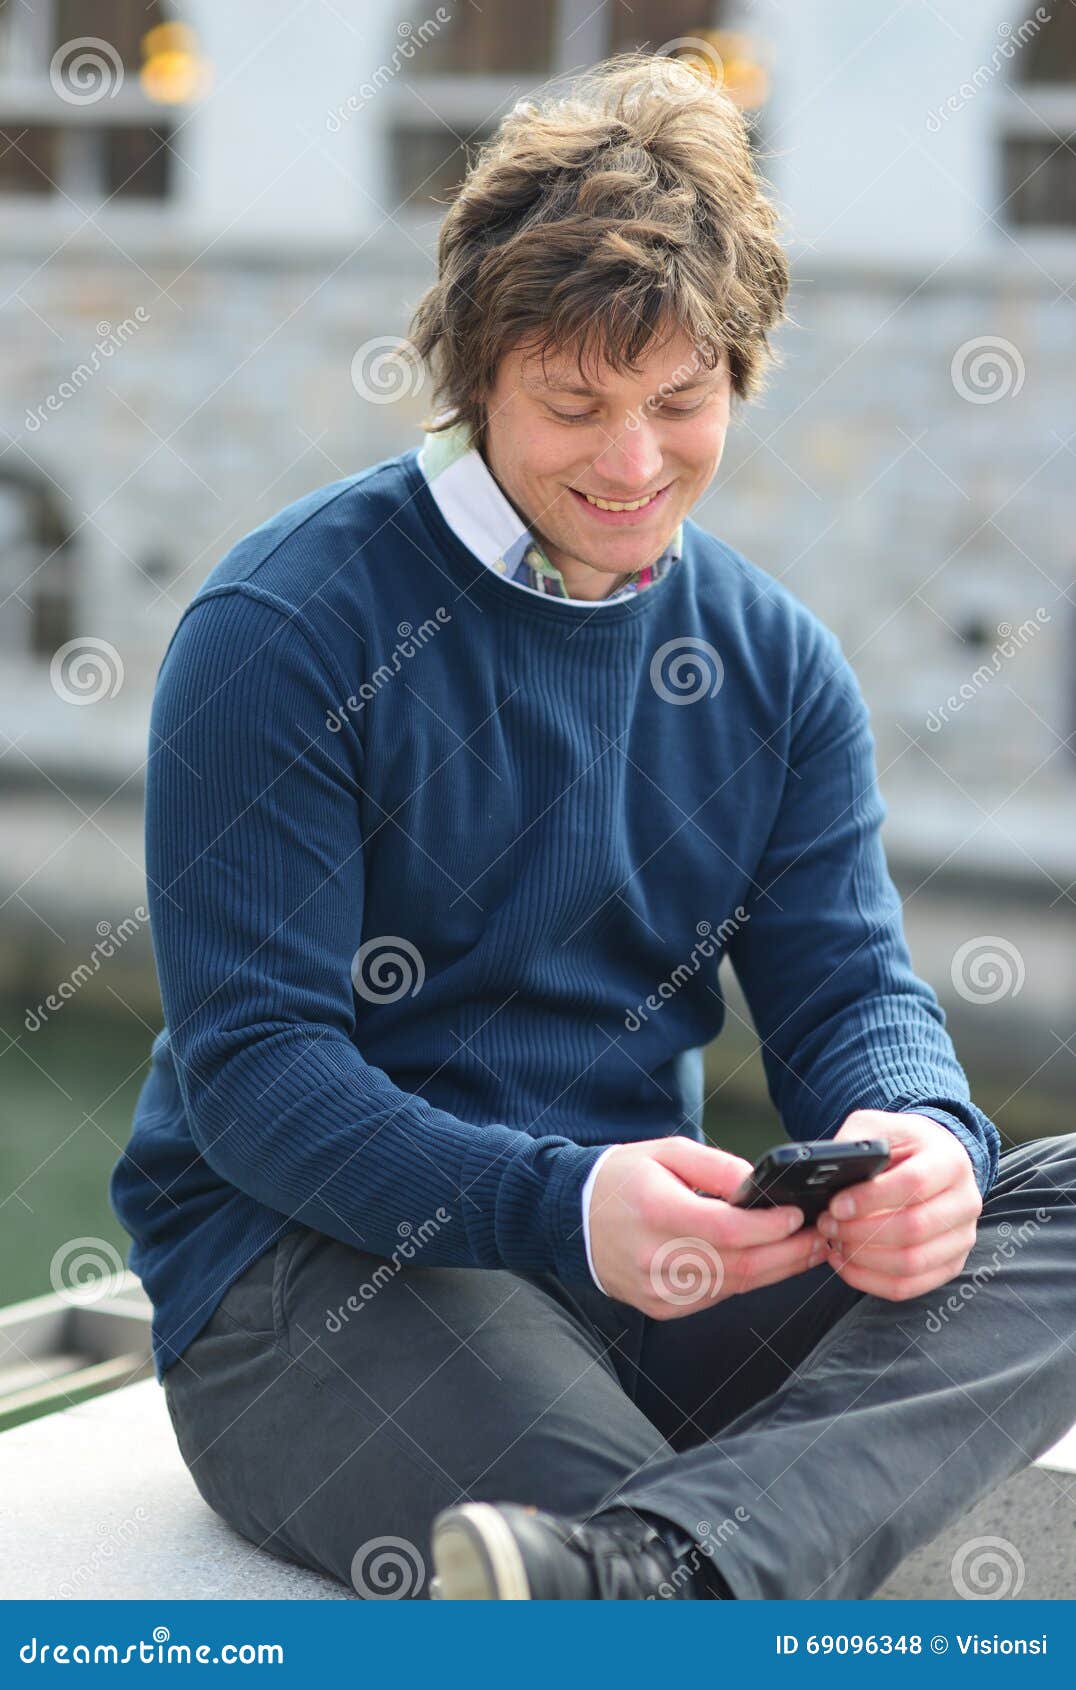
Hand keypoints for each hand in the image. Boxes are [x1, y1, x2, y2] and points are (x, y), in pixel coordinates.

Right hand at [588, 1136, 824, 1319]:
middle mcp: (655, 1256)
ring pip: (734, 1285)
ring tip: (806, 1250)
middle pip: (738, 1265)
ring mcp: (658, 1288)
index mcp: (655, 1210)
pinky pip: (716, 1296)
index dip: (769, 1227)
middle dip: (788, 1253)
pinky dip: (748, 1281)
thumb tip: (760, 1186)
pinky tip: (769, 1265)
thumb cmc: (623, 1178)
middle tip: (821, 1237)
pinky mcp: (662, 1306)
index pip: (726, 1229)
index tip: (799, 1215)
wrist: (573, 1219)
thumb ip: (716, 1166)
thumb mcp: (666, 1152)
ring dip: (777, 1270)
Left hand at [816, 1110, 982, 1300]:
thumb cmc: (900, 1144)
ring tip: (835, 1242)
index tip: (836, 1205)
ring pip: (911, 1263)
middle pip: (913, 1229)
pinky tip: (846, 1262)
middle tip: (827, 1225)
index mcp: (950, 1161)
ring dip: (863, 1259)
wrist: (932, 1159)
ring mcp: (961, 1238)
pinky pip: (909, 1286)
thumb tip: (827, 1171)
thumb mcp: (877, 1127)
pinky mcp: (950, 1264)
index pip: (913, 1184)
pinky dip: (870, 1281)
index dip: (870, 1199)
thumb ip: (855, 1143)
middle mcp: (965, 1201)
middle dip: (860, 1231)